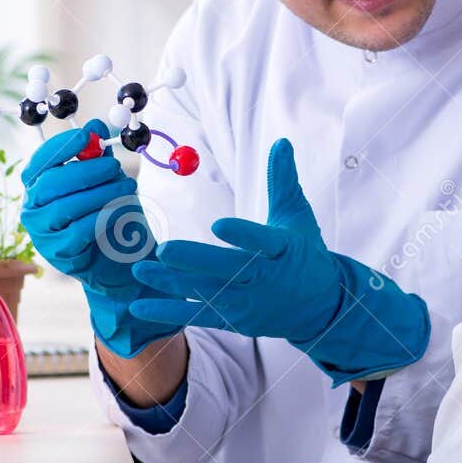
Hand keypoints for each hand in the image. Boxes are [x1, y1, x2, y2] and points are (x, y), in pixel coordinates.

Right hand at [19, 119, 176, 357]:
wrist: (124, 262)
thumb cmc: (111, 217)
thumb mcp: (107, 181)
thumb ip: (99, 156)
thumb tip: (98, 125)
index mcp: (39, 186)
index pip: (40, 162)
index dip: (61, 146)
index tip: (86, 136)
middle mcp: (33, 209)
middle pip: (51, 183)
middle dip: (86, 170)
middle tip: (116, 166)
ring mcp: (42, 234)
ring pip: (66, 207)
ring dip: (101, 194)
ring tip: (128, 187)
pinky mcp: (58, 254)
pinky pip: (78, 231)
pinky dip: (101, 218)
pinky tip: (119, 213)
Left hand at [130, 138, 430, 382]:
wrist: (322, 306)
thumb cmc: (305, 253)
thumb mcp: (297, 215)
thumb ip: (282, 180)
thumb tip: (280, 142)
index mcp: (282, 250)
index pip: (264, 242)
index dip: (243, 235)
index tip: (219, 225)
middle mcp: (265, 279)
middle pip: (229, 270)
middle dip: (196, 261)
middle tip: (165, 250)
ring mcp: (249, 303)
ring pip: (208, 293)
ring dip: (173, 283)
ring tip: (142, 269)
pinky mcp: (235, 320)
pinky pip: (199, 316)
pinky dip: (169, 312)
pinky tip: (139, 305)